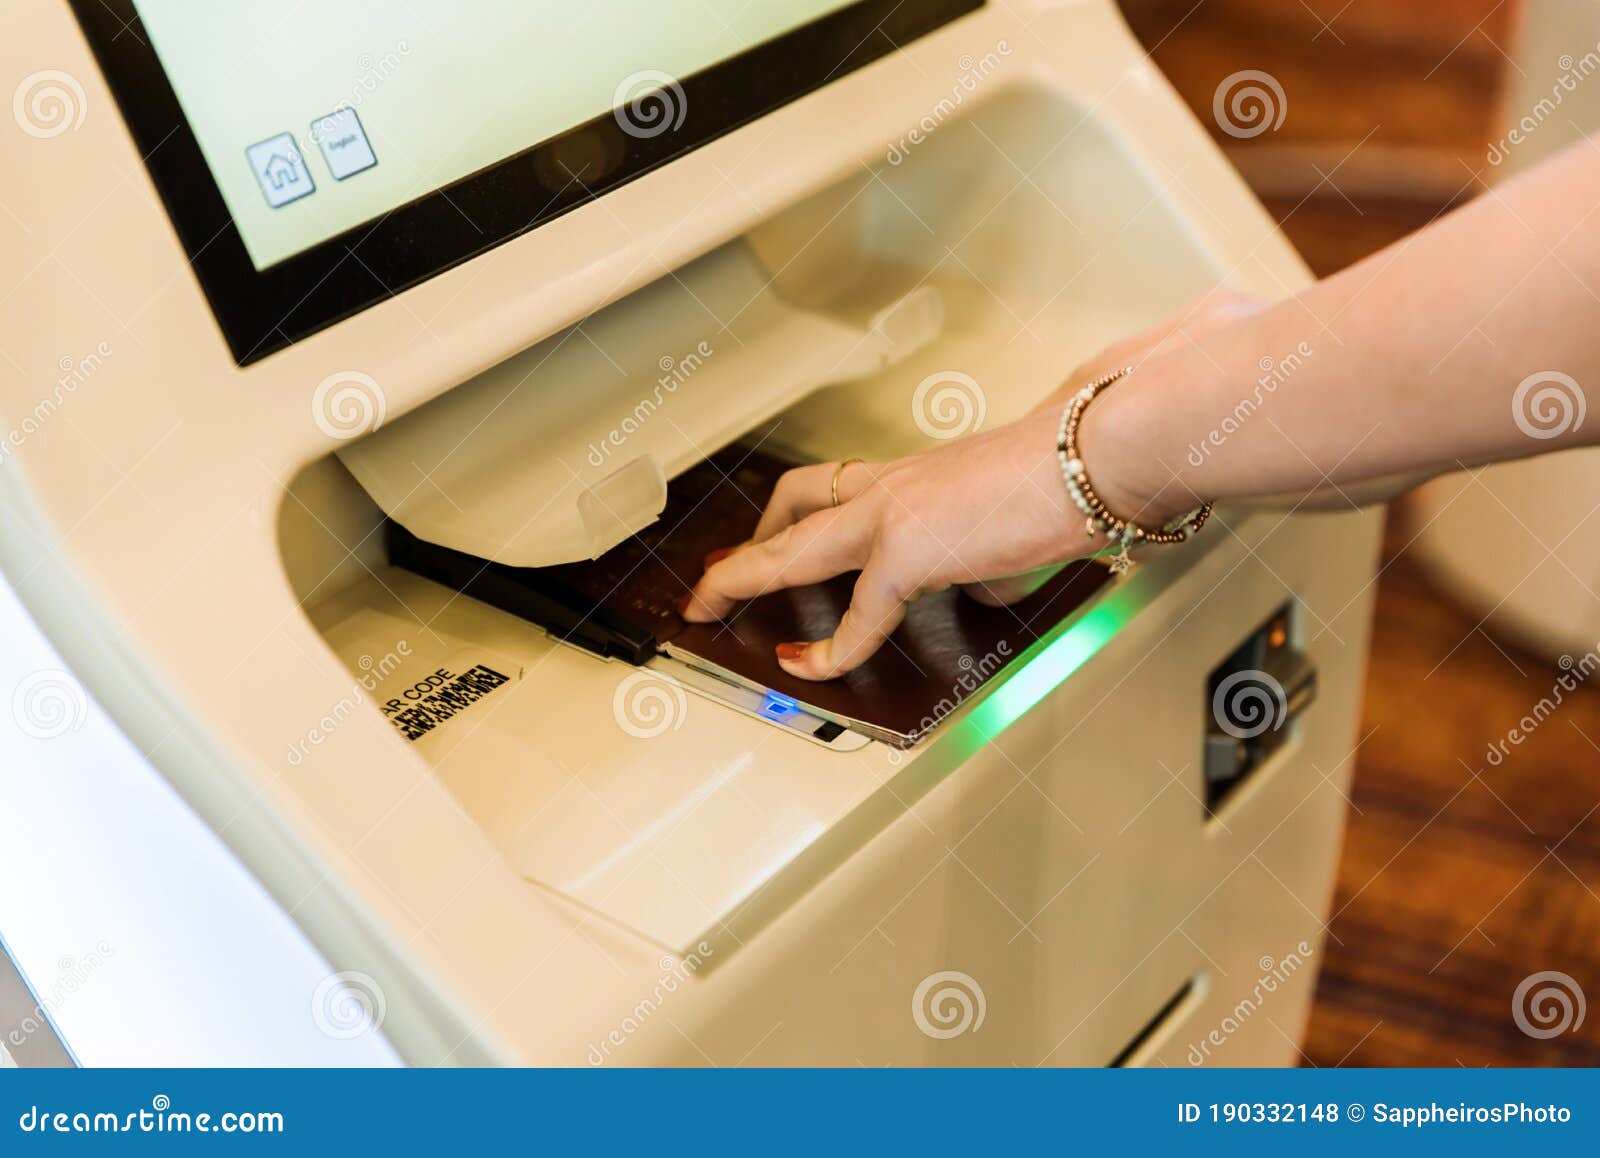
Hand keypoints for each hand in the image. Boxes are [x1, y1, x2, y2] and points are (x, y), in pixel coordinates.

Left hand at [681, 408, 1103, 679]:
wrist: (1095, 454)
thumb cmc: (1074, 475)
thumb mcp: (1011, 522)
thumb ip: (982, 558)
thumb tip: (979, 588)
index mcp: (915, 474)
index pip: (834, 486)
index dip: (790, 513)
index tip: (771, 532)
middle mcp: (893, 485)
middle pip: (793, 502)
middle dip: (746, 544)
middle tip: (713, 575)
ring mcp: (892, 513)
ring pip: (790, 546)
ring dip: (742, 578)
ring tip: (710, 610)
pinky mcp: (906, 552)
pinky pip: (856, 615)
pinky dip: (830, 649)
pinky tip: (811, 666)